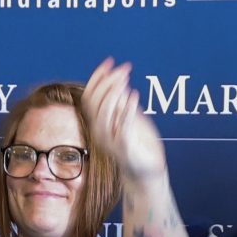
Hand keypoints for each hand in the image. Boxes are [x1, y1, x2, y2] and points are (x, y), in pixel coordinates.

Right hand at [82, 58, 167, 184]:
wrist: (146, 174)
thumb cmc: (139, 145)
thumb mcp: (129, 119)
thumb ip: (122, 104)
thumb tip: (120, 83)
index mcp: (99, 123)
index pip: (89, 96)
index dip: (97, 77)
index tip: (109, 62)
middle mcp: (100, 132)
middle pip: (94, 102)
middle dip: (108, 81)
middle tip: (124, 69)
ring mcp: (110, 141)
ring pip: (104, 114)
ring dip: (114, 92)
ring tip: (126, 80)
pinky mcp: (125, 148)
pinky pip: (122, 127)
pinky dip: (127, 109)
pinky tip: (134, 95)